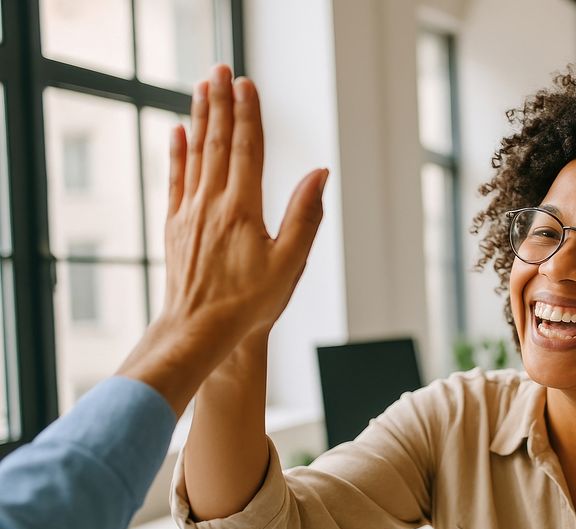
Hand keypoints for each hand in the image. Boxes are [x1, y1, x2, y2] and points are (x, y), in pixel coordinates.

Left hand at [117, 64, 327, 414]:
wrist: (196, 330)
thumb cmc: (248, 303)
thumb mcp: (289, 264)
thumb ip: (305, 215)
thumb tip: (319, 173)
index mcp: (242, 209)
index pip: (246, 149)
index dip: (248, 114)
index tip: (247, 83)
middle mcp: (211, 203)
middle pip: (216, 141)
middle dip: (220, 102)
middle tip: (220, 70)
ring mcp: (188, 212)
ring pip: (195, 154)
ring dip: (199, 117)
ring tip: (201, 88)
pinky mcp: (175, 226)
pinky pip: (176, 179)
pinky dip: (177, 152)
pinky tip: (177, 132)